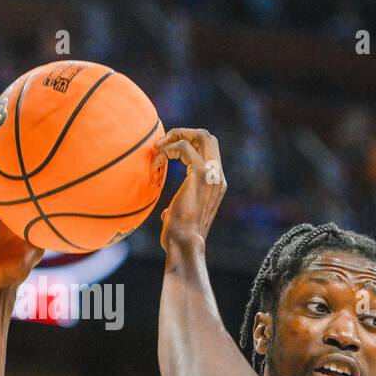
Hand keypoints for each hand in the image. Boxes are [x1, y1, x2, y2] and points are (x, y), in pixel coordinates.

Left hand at [155, 128, 226, 250]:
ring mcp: (212, 174)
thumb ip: (178, 209)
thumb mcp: (180, 216)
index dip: (186, 143)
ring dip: (176, 136)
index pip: (208, 149)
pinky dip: (168, 149)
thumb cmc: (179, 234)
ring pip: (201, 136)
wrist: (184, 242)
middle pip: (208, 137)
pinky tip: (157, 161)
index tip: (166, 153)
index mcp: (216, 183)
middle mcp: (218, 176)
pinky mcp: (201, 175)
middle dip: (183, 133)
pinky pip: (184, 147)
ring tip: (158, 149)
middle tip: (163, 144)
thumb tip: (166, 213)